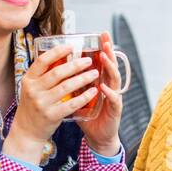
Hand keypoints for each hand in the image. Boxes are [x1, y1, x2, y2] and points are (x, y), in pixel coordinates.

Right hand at [3, 45, 101, 165]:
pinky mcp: (51, 115)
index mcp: (28, 80)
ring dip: (83, 79)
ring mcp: (42, 103)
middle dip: (75, 65)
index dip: (57, 52)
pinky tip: (93, 92)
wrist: (27, 131)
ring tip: (94, 73)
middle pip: (57, 73)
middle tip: (89, 61)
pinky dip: (84, 97)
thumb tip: (61, 58)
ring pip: (66, 87)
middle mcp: (33, 90)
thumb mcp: (32, 89)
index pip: (42, 61)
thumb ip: (42, 76)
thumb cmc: (33, 107)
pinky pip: (71, 104)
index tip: (71, 46)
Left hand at [75, 32, 122, 157]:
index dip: (103, 48)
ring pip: (115, 79)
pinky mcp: (115, 111)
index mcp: (102, 81)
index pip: (103, 61)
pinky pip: (114, 100)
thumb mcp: (79, 96)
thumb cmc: (88, 116)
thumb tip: (56, 70)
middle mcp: (110, 87)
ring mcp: (114, 98)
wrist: (98, 136)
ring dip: (110, 68)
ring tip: (105, 57)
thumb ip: (73, 84)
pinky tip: (104, 87)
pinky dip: (109, 93)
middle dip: (109, 51)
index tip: (100, 34)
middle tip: (105, 39)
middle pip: (112, 66)